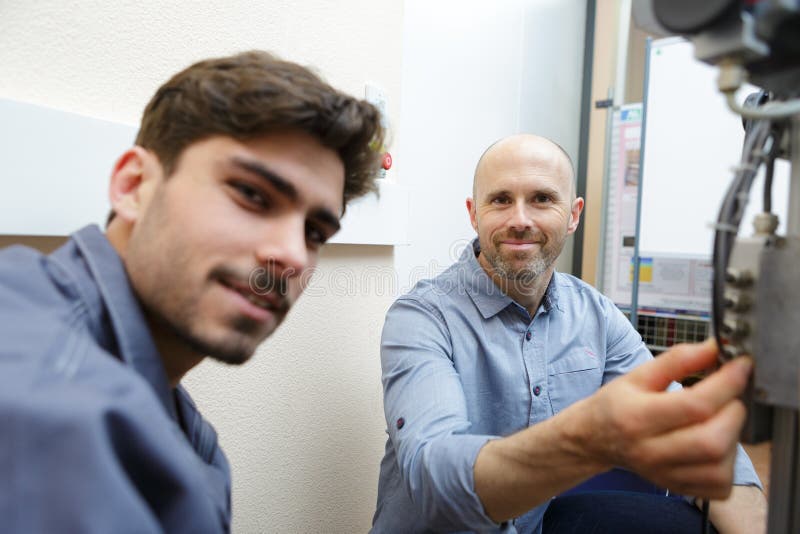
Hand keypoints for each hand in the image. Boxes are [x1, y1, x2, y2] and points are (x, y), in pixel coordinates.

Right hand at [569, 339, 751, 498]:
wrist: (595, 439)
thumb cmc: (617, 405)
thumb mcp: (639, 375)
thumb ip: (677, 360)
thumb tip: (716, 348)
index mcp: (637, 417)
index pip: (695, 405)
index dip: (727, 383)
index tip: (741, 365)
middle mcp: (650, 451)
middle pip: (711, 441)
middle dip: (732, 412)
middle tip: (729, 396)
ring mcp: (665, 475)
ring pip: (720, 466)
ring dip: (732, 437)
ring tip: (720, 418)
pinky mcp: (679, 488)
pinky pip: (719, 485)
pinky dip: (729, 463)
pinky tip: (717, 444)